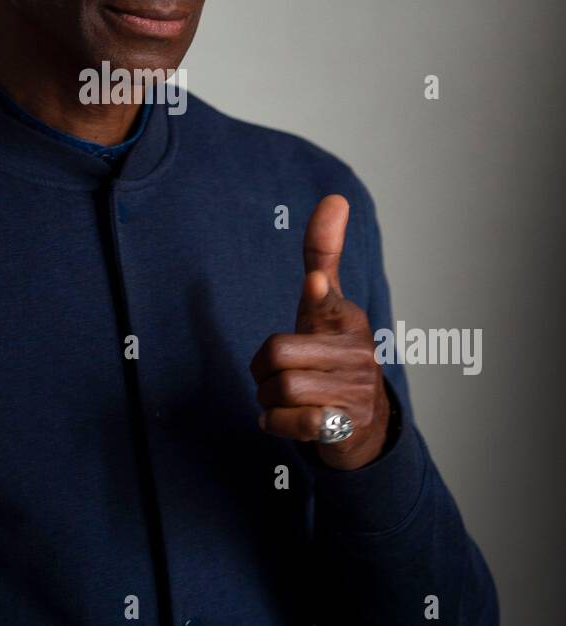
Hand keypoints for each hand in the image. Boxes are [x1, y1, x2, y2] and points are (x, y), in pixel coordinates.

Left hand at [249, 194, 389, 469]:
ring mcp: (355, 390)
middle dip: (262, 372)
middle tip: (276, 378)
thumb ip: (323, 256)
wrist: (364, 426)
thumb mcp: (324, 307)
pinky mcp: (347, 425)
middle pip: (275, 354)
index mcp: (346, 319)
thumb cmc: (332, 355)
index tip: (313, 284)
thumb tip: (335, 198)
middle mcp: (356, 352)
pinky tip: (288, 421)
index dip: (318, 292)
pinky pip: (293, 422)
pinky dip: (279, 425)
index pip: (327, 298)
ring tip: (287, 401)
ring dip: (269, 401)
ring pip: (280, 389)